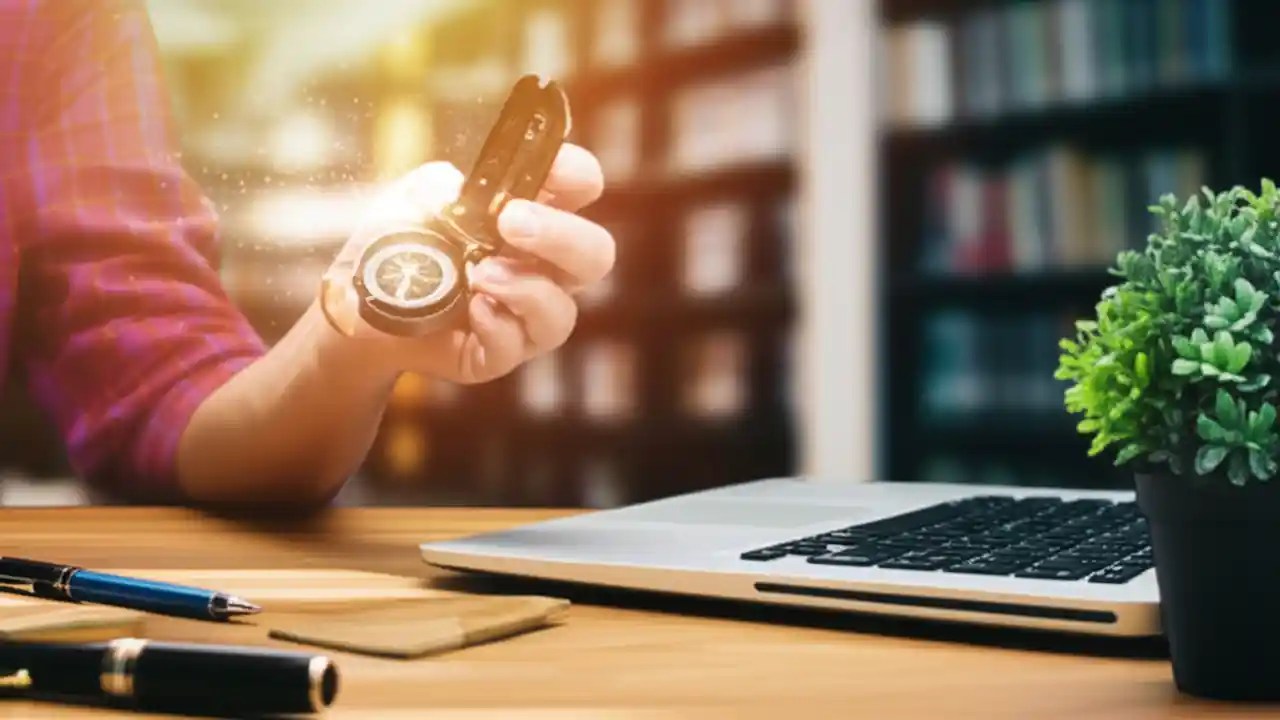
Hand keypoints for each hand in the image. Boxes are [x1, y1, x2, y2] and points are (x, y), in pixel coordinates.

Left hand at [319, 144, 613, 383]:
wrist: (361, 304)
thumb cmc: (402, 245)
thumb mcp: (413, 199)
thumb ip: (441, 185)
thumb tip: (459, 191)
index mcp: (535, 217)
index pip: (582, 188)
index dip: (577, 173)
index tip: (549, 166)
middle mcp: (543, 268)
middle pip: (596, 254)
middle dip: (561, 235)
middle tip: (512, 221)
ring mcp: (525, 316)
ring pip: (563, 311)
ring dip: (524, 288)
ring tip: (479, 274)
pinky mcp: (498, 354)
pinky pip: (517, 345)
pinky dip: (495, 324)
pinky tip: (469, 309)